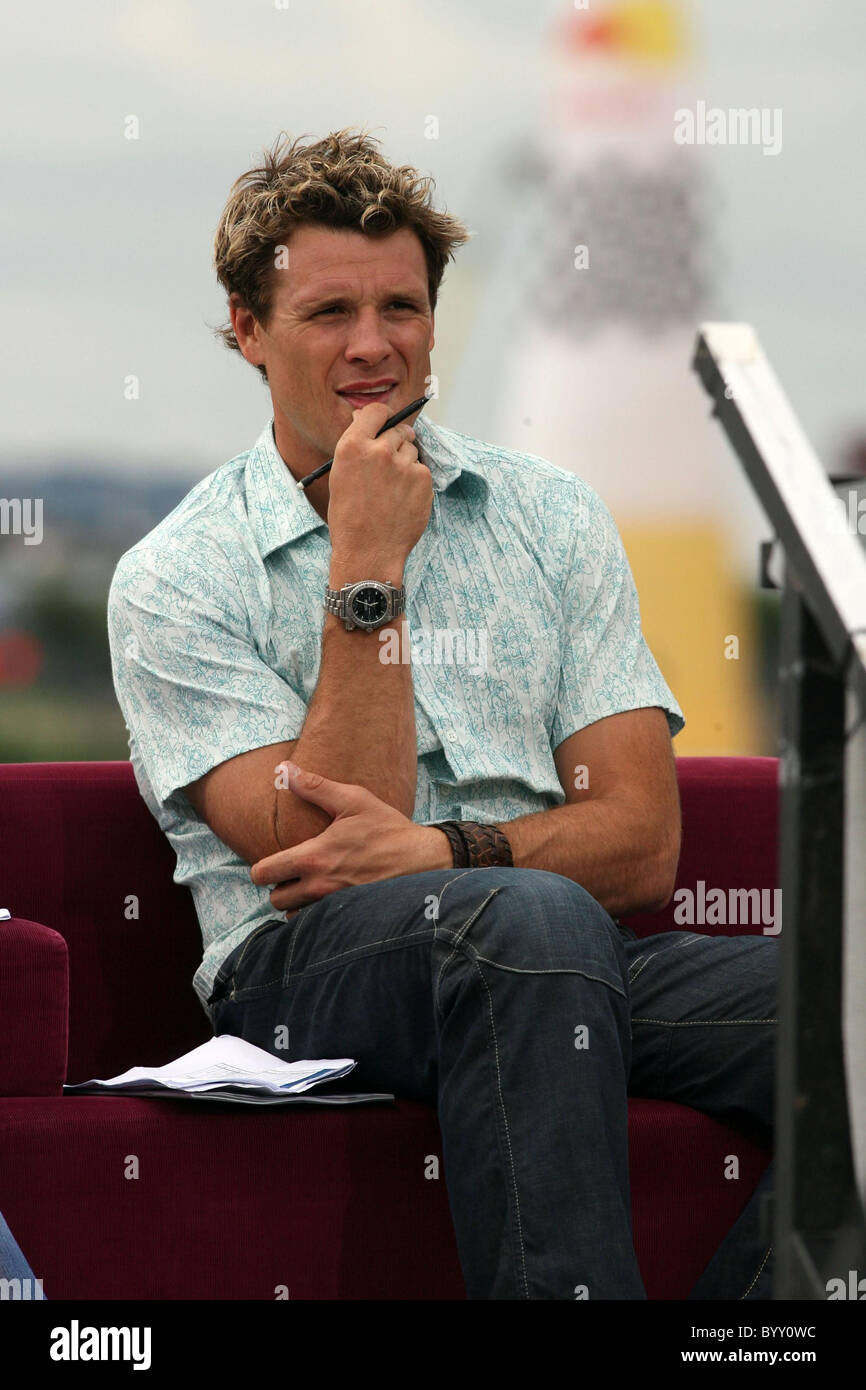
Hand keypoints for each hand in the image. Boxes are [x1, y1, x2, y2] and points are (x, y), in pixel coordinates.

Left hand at [250, 762, 451, 912]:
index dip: (262, 868)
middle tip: (294, 874)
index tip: (273, 862)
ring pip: (294, 916)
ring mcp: (334, 906)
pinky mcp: (348, 918)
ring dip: (297, 904)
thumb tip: (283, 767)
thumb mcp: (353, 800)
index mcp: (314, 856)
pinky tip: (326, 899)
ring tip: (310, 887)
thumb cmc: (387, 828)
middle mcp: (319, 886)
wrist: (424, 860)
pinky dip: (314, 916)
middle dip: (280, 887)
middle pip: (275, 899)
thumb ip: (315, 786)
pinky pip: (316, 925)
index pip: (264, 873)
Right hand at [327, 401, 432, 570]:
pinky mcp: (422, 480)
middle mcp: (379, 450)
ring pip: (411, 451)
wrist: (367, 551)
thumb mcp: (341, 475)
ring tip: (391, 491)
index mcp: (352, 446)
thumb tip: (366, 418)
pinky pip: (422, 470)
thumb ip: (356, 445)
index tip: (387, 423)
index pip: (376, 411)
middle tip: (389, 468)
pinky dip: (415, 482)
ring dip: (405, 464)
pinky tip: (402, 500)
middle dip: (396, 443)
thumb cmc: (350, 517)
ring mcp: (404, 465)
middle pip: (398, 430)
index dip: (383, 417)